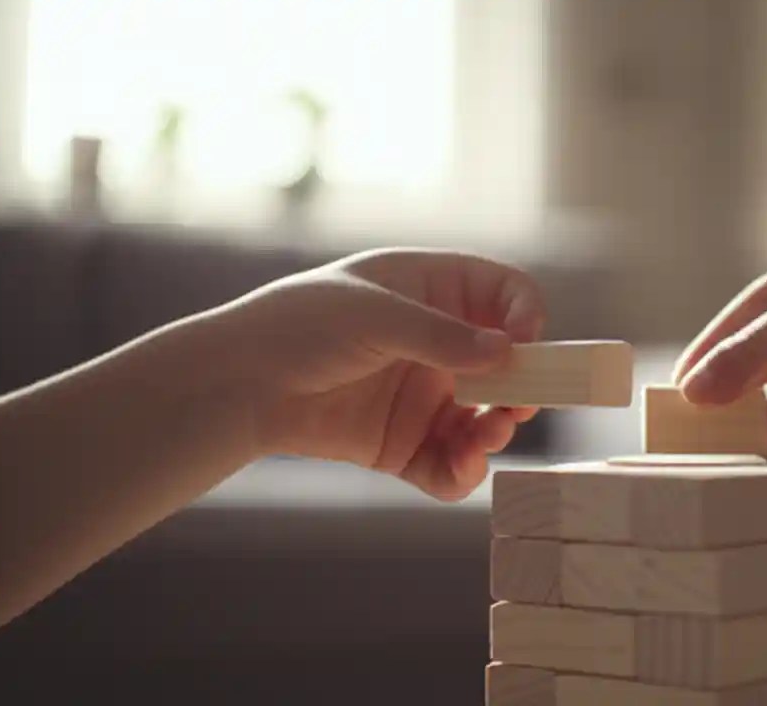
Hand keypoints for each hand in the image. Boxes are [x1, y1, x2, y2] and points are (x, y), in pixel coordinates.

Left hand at [212, 249, 545, 499]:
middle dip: (522, 387)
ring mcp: (424, 396)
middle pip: (508, 366)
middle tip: (517, 407)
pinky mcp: (404, 444)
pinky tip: (459, 471)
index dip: (526, 316)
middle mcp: (438, 344)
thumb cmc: (299, 324)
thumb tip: (506, 353)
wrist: (238, 384)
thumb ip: (440, 335)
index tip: (528, 344)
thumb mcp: (373, 313)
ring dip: (495, 434)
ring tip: (483, 440)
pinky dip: (462, 474)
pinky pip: (448, 464)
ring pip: (484, 420)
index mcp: (434, 291)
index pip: (505, 295)